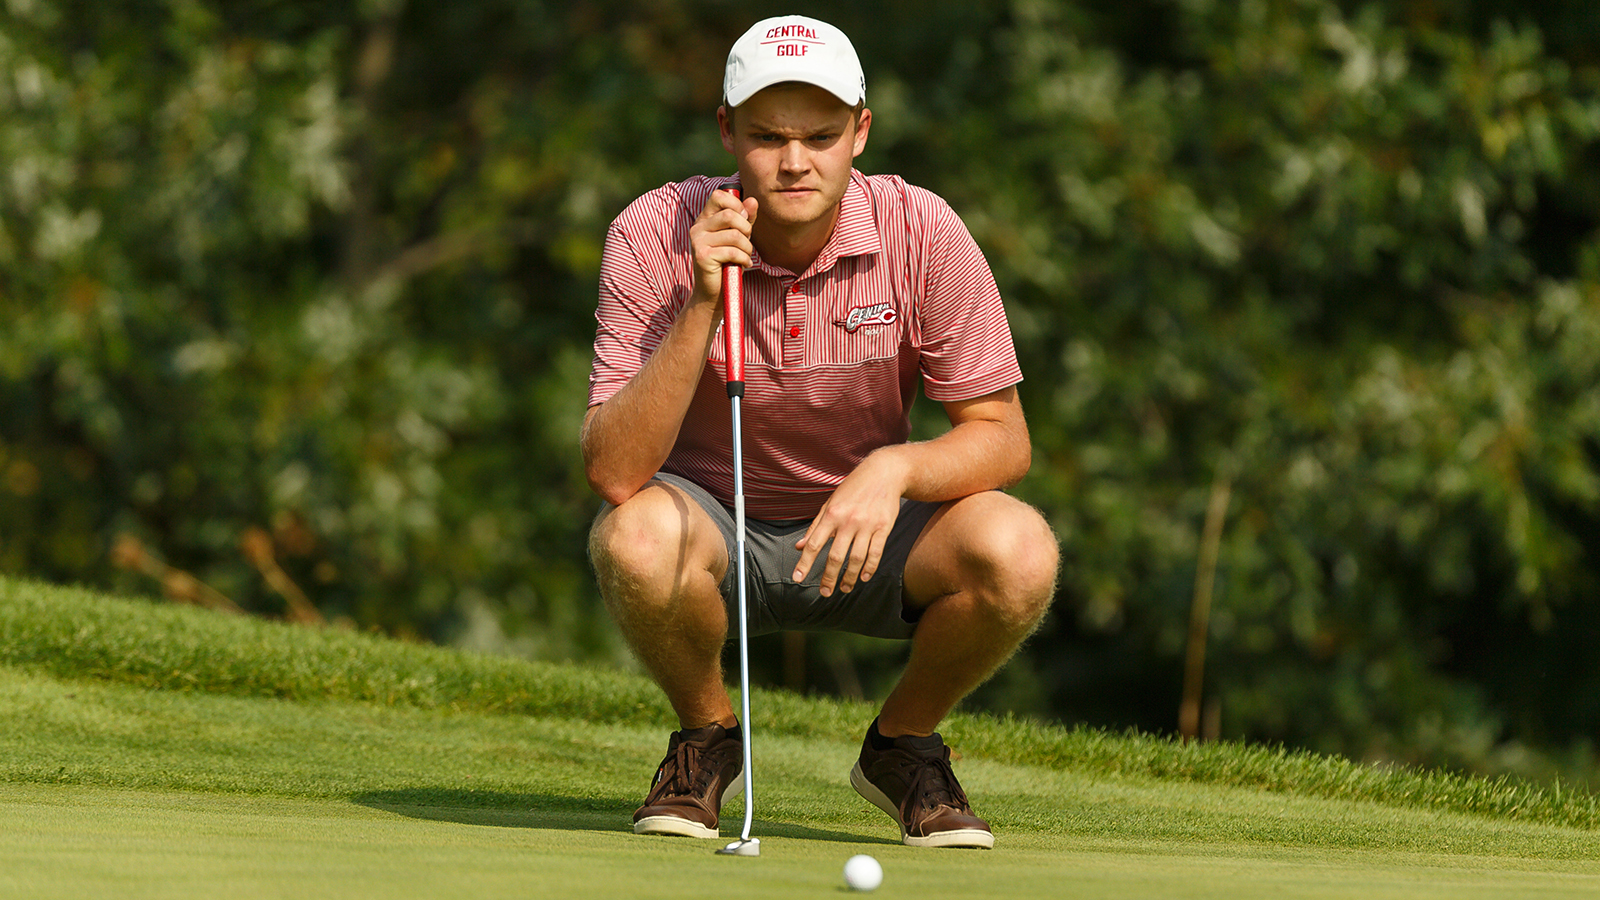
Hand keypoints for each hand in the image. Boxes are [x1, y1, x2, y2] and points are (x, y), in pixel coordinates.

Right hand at [689, 188, 758, 304]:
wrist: (712, 292)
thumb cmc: (727, 262)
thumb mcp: (738, 237)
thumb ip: (745, 219)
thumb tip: (753, 201)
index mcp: (705, 219)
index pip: (719, 195)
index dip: (737, 205)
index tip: (744, 220)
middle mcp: (698, 227)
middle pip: (729, 214)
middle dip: (746, 229)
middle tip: (747, 242)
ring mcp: (698, 241)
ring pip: (734, 234)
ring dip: (747, 247)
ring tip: (746, 255)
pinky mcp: (702, 256)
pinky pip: (732, 251)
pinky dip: (744, 259)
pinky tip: (744, 264)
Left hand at [793, 451, 910, 597]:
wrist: (884, 473)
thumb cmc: (853, 489)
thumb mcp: (830, 503)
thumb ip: (815, 526)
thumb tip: (799, 546)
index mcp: (832, 514)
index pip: (814, 544)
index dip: (804, 564)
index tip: (797, 579)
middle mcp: (848, 521)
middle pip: (836, 556)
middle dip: (828, 578)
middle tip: (824, 592)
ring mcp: (867, 525)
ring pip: (857, 558)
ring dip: (849, 577)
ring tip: (844, 588)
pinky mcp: (884, 527)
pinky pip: (876, 553)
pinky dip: (869, 568)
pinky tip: (864, 578)